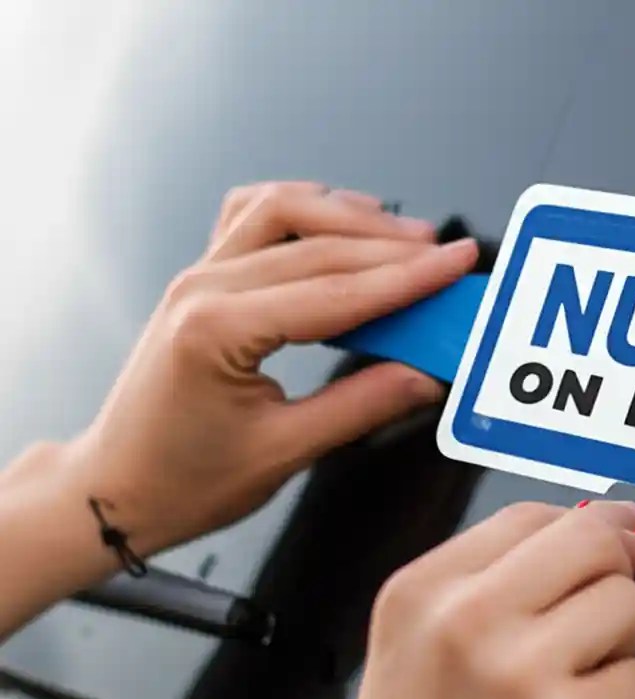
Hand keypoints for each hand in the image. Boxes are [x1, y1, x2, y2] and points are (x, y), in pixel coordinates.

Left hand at [65, 181, 477, 555]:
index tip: (455, 264)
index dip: (407, 278)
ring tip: (406, 237)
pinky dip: (303, 208)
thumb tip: (423, 376)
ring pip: (285, 210)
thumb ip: (361, 405)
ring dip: (350, 217)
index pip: (336, 292)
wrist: (114, 488)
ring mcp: (198, 277)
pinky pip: (252, 215)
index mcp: (218, 331)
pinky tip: (338, 218)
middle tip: (447, 258)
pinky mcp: (202, 279)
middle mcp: (203, 289)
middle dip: (393, 248)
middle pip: (319, 246)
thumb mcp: (283, 452)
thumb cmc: (180, 480)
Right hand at [356, 500, 634, 698]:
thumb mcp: (417, 646)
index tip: (610, 535)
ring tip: (571, 686)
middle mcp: (466, 622)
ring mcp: (521, 673)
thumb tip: (606, 522)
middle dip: (612, 574)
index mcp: (420, 594)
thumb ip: (492, 578)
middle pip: (591, 541)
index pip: (528, 516)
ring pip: (627, 606)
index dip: (583, 524)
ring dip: (618, 647)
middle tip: (597, 616)